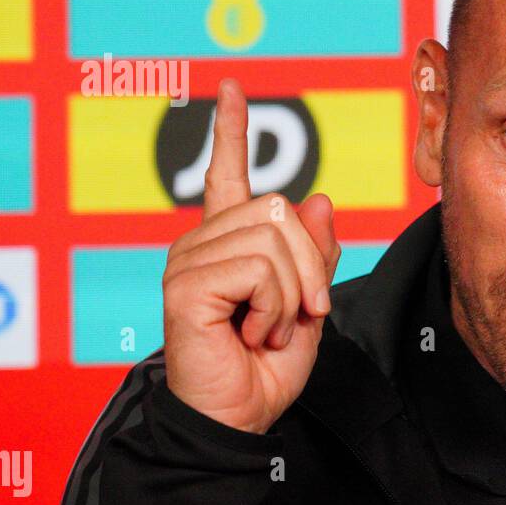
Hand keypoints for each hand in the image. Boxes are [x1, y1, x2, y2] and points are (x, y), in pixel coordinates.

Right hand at [161, 79, 340, 433]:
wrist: (241, 418)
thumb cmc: (267, 366)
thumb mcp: (309, 303)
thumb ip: (315, 253)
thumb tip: (318, 197)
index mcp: (228, 242)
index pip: (227, 174)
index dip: (231, 130)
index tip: (230, 87)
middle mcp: (202, 242)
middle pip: (281, 210)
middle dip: (310, 267)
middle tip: (296, 315)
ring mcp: (189, 260)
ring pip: (275, 238)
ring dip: (293, 294)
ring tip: (265, 329)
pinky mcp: (187, 283)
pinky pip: (260, 269)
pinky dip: (275, 307)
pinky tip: (250, 333)